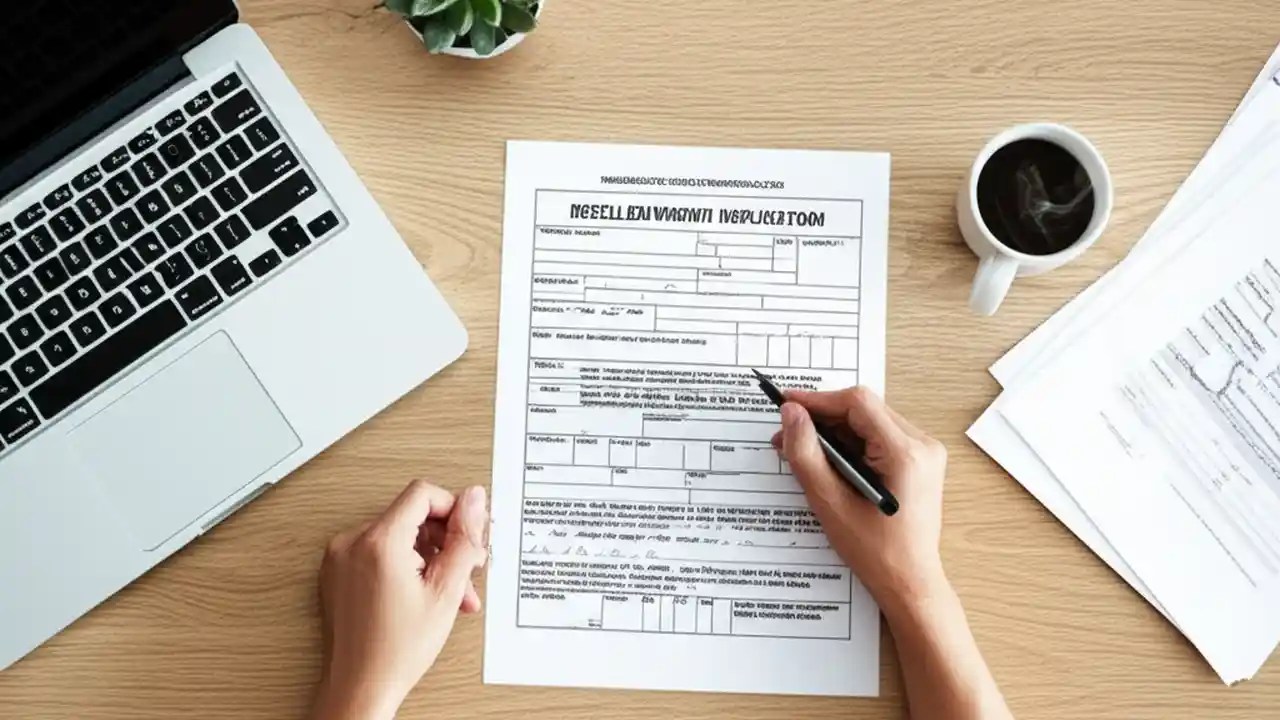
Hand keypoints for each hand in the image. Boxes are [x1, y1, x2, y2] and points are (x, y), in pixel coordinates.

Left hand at [311, 481, 488, 719]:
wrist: (360, 687)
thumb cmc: (396, 650)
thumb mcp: (446, 590)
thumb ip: (464, 539)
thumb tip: (474, 500)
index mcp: (378, 542)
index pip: (422, 494)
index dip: (453, 509)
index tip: (468, 532)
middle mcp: (352, 543)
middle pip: (410, 516)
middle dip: (445, 540)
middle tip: (468, 568)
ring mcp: (340, 558)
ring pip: (397, 537)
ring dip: (429, 557)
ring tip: (450, 590)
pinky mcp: (336, 572)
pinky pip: (377, 553)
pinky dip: (404, 565)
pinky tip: (424, 591)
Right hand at [772, 387, 947, 611]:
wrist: (910, 582)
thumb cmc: (876, 552)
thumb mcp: (831, 503)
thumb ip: (807, 454)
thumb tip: (791, 414)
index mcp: (905, 454)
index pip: (857, 403)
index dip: (818, 400)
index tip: (787, 405)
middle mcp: (922, 446)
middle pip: (864, 409)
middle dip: (823, 418)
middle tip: (787, 435)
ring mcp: (925, 453)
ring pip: (870, 421)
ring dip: (835, 431)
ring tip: (803, 451)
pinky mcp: (919, 461)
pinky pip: (879, 437)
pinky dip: (851, 443)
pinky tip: (828, 461)